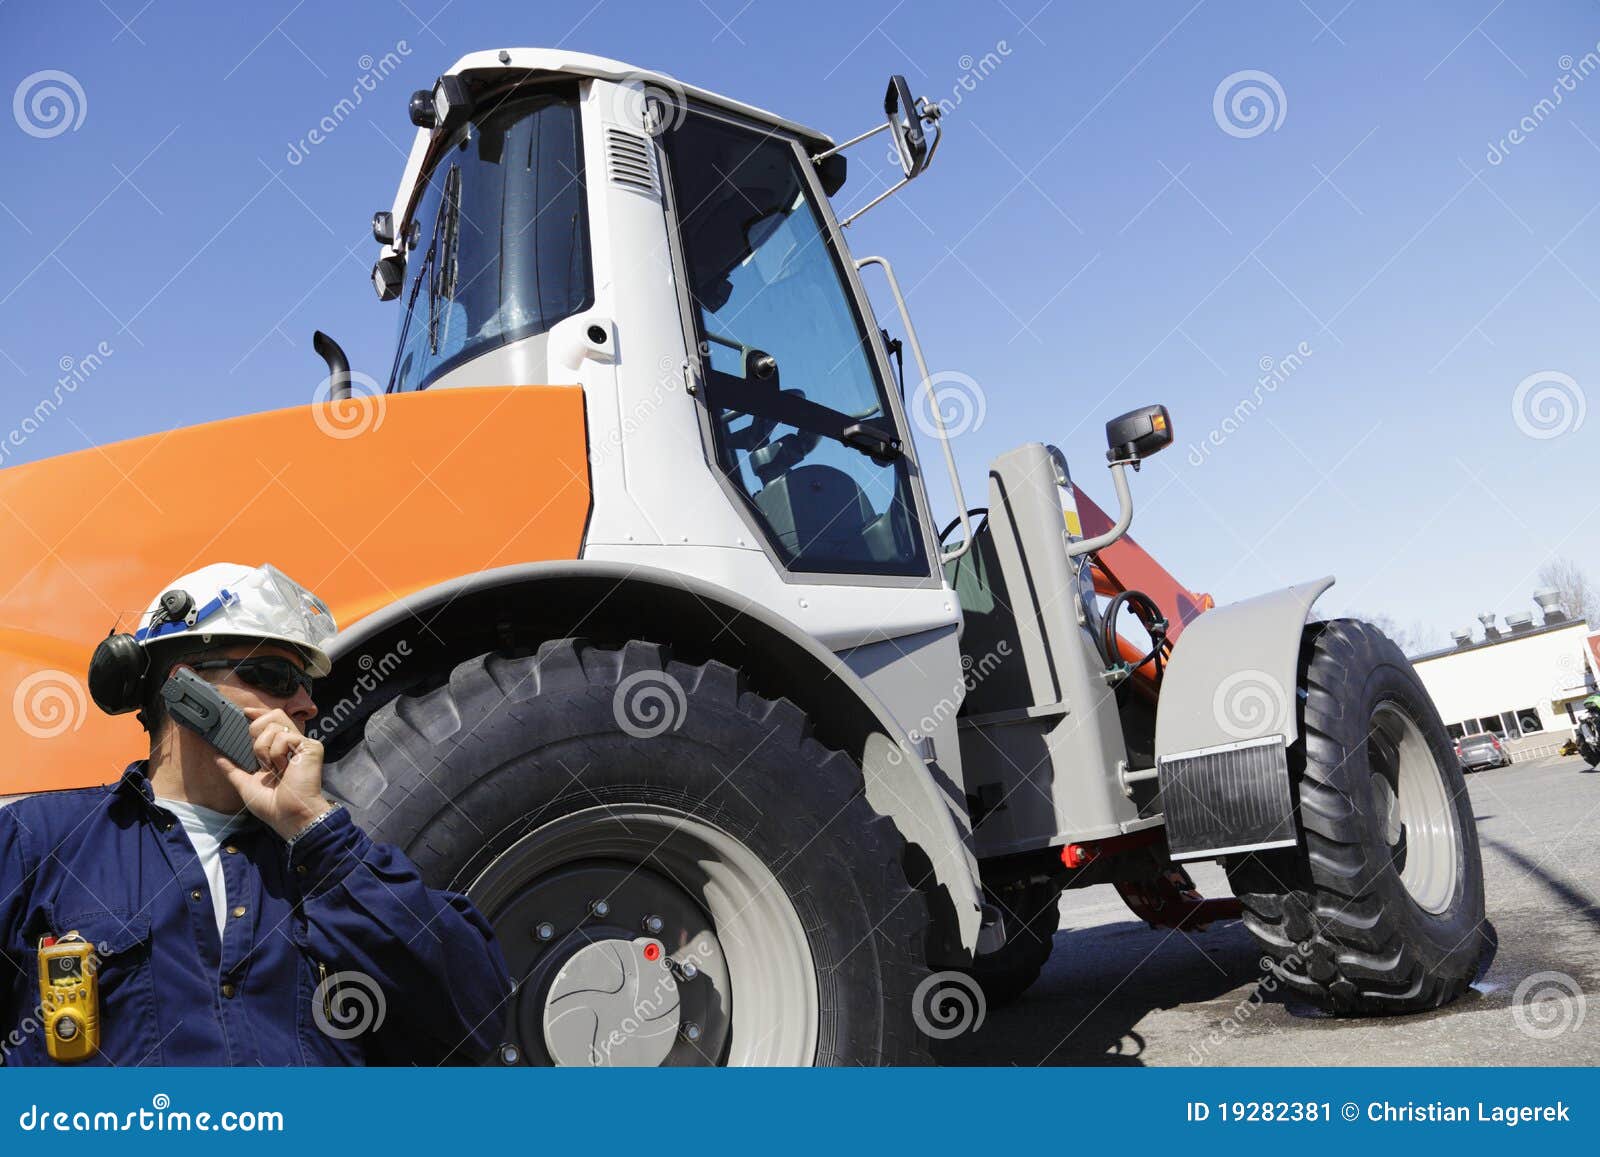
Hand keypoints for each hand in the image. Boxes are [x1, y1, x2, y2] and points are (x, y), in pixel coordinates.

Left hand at [217, 707, 332, 840]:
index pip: (271, 722)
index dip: (258, 713)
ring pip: (275, 726)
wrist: (288, 814)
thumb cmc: (272, 805)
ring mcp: (302, 744)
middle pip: (274, 715)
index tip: (245, 712)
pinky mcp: (311, 746)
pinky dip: (277, 754)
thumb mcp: (245, 784)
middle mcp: (292, 744)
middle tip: (259, 755)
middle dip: (257, 731)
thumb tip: (218, 757)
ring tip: (274, 768)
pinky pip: (285, 737)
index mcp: (279, 751)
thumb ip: (233, 769)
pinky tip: (284, 768)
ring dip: (264, 749)